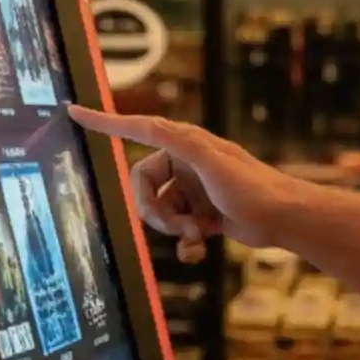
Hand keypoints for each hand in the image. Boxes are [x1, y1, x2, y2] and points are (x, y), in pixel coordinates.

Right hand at [68, 106, 303, 257]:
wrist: (284, 219)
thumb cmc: (252, 187)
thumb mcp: (211, 161)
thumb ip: (178, 141)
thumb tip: (144, 121)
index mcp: (182, 144)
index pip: (135, 129)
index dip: (104, 123)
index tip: (74, 112)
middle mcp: (184, 164)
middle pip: (142, 187)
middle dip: (154, 212)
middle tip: (176, 227)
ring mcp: (191, 190)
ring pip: (157, 212)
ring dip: (172, 229)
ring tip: (198, 235)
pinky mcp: (201, 214)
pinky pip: (175, 229)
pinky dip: (184, 241)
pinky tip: (200, 247)